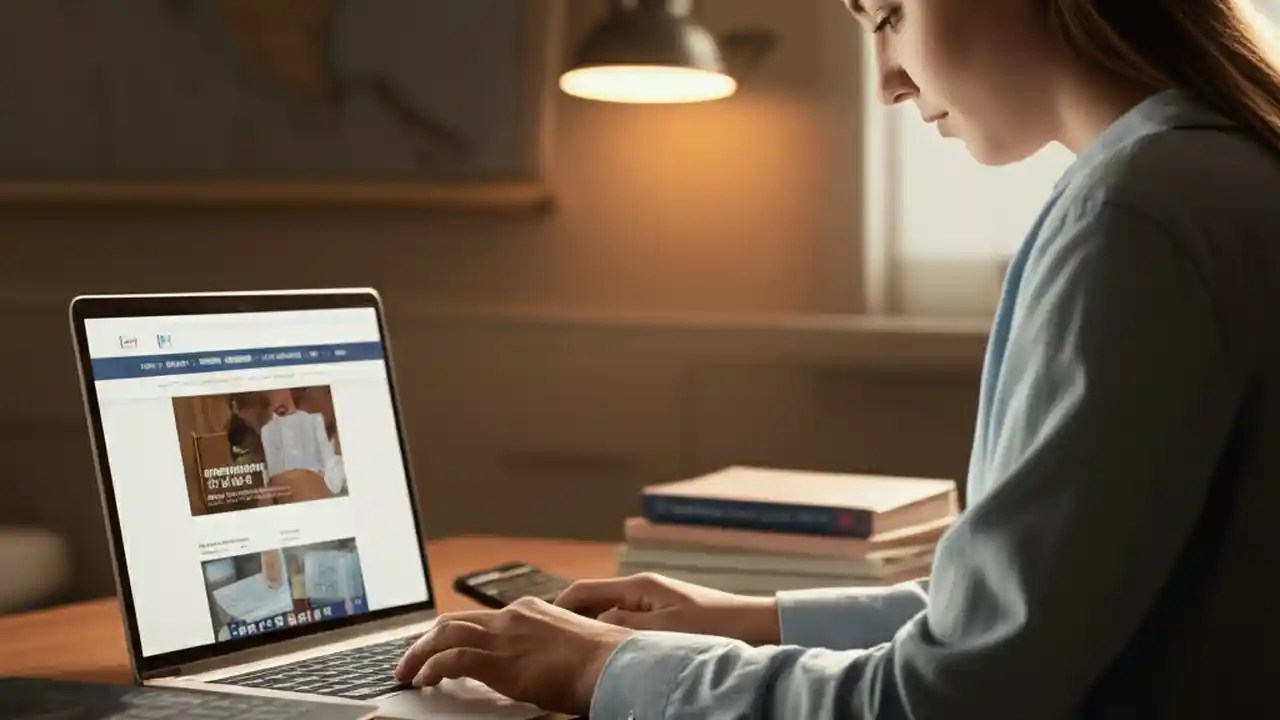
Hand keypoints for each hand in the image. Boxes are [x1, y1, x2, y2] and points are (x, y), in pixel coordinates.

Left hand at [395, 597, 633, 714]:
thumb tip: (533, 667)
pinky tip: (424, 681)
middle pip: (454, 620)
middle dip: (428, 639)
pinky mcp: (500, 658)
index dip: (456, 633)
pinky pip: (453, 659)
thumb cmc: (601, 662)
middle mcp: (512, 616)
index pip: (481, 618)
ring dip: (420, 653)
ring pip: (445, 634)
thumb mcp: (565, 648)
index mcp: (529, 610)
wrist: (612, 665)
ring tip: (407, 671)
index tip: (442, 648)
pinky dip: (432, 668)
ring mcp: (504, 634)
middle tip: (413, 658)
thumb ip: (541, 650)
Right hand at [556, 572, 781, 645]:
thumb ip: (623, 626)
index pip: (581, 591)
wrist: (757, 625)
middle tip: (549, 646)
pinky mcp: (664, 618)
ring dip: (592, 634)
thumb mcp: (662, 628)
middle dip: (570, 623)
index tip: (537, 627)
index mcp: (638, 586)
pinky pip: (626, 629)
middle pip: (591, 604)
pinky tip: (610, 660)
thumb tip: (590, 627)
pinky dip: (612, 640)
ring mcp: (652, 604)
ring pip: (608, 619)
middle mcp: (642, 590)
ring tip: (574, 657)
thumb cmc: (715, 624)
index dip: (556, 608)